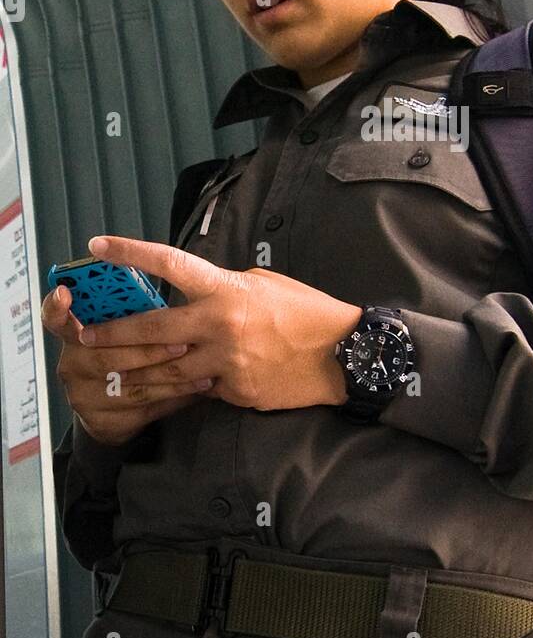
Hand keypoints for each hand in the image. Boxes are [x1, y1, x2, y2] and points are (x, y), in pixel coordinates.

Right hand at [40, 284, 211, 446]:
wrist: (113, 412)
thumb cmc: (125, 355)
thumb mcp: (123, 331)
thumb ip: (130, 313)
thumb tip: (163, 283)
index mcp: (74, 334)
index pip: (55, 317)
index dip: (57, 306)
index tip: (65, 293)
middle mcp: (72, 363)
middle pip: (106, 355)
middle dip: (149, 349)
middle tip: (182, 343)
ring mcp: (82, 395)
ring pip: (129, 384)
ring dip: (169, 375)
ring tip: (201, 368)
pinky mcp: (100, 421)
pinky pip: (142, 407)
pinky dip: (174, 396)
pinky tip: (196, 389)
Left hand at [75, 235, 362, 412]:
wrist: (343, 355)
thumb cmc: (305, 312)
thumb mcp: (263, 285)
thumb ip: (223, 289)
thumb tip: (194, 297)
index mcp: (226, 289)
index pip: (171, 263)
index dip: (132, 253)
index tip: (99, 245)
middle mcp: (220, 324)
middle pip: (151, 331)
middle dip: (112, 334)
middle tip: (85, 336)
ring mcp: (226, 360)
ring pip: (165, 371)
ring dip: (134, 373)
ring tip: (109, 374)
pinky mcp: (235, 390)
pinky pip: (199, 390)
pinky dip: (182, 390)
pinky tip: (165, 393)